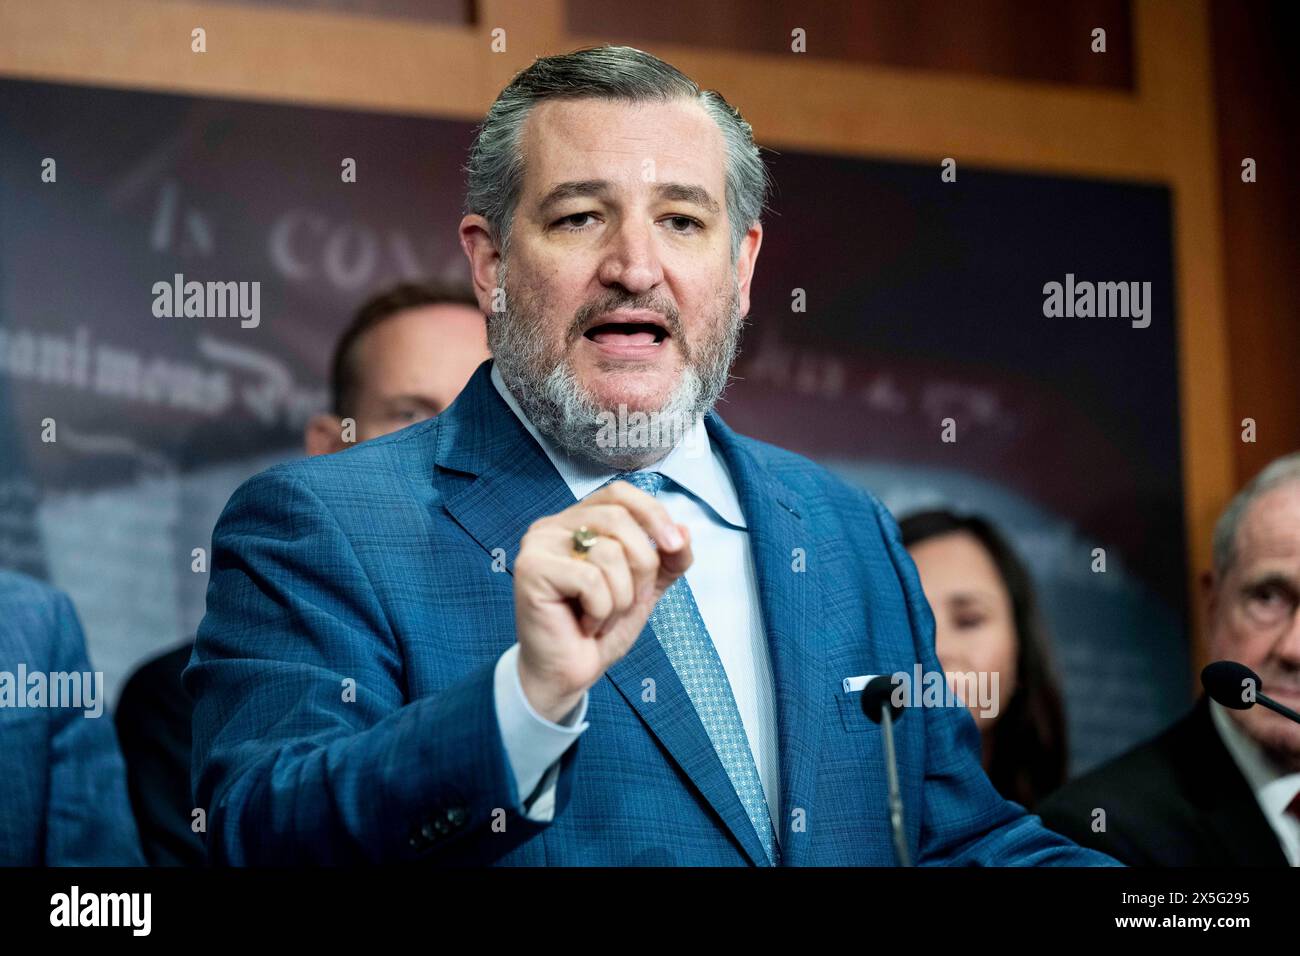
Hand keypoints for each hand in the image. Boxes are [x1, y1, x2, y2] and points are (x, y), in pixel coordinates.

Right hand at [513, 480, 691, 721]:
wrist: (568, 673)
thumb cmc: (598, 629)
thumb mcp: (644, 589)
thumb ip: (667, 560)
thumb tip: (684, 530)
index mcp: (577, 521)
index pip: (620, 493)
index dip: (653, 514)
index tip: (675, 548)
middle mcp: (553, 526)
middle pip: (620, 520)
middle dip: (641, 568)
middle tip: (628, 602)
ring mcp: (539, 545)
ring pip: (609, 552)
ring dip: (620, 598)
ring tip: (601, 617)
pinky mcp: (531, 569)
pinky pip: (591, 579)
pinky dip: (601, 610)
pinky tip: (585, 623)